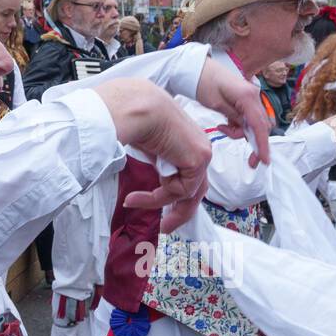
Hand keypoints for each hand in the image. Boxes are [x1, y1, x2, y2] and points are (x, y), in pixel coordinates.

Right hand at [94, 79, 211, 232]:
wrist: (138, 107)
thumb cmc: (136, 119)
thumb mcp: (148, 148)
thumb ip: (156, 166)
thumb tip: (146, 185)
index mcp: (188, 143)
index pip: (190, 176)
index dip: (178, 197)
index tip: (165, 212)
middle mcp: (198, 148)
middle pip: (195, 190)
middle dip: (179, 212)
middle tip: (164, 228)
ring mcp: (202, 153)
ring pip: (186, 194)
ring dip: (158, 204)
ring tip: (133, 203)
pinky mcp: (198, 159)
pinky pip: (179, 191)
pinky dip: (157, 198)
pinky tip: (137, 195)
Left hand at [194, 57, 271, 165]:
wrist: (198, 69)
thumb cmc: (204, 82)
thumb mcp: (216, 104)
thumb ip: (235, 119)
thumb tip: (246, 131)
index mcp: (247, 96)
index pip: (259, 125)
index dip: (262, 145)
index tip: (263, 160)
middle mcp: (254, 95)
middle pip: (262, 126)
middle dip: (255, 142)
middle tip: (249, 159)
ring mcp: (251, 97)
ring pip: (256, 123)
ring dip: (244, 133)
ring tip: (224, 129)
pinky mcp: (246, 99)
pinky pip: (249, 118)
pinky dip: (241, 126)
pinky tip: (226, 124)